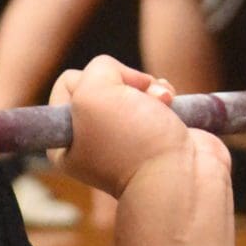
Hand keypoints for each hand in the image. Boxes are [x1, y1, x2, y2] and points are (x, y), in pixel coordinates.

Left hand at [49, 55, 205, 198]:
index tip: (106, 105)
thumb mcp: (94, 92)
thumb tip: (128, 79)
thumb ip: (98, 69)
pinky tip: (172, 103)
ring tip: (163, 104)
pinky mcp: (155, 133)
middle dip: (126, 83)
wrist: (181, 177)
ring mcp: (126, 136)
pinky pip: (156, 98)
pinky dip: (165, 94)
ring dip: (150, 88)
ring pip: (133, 87)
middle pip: (103, 81)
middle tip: (140, 102)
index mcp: (64, 138)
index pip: (69, 82)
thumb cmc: (134, 141)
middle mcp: (92, 138)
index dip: (91, 81)